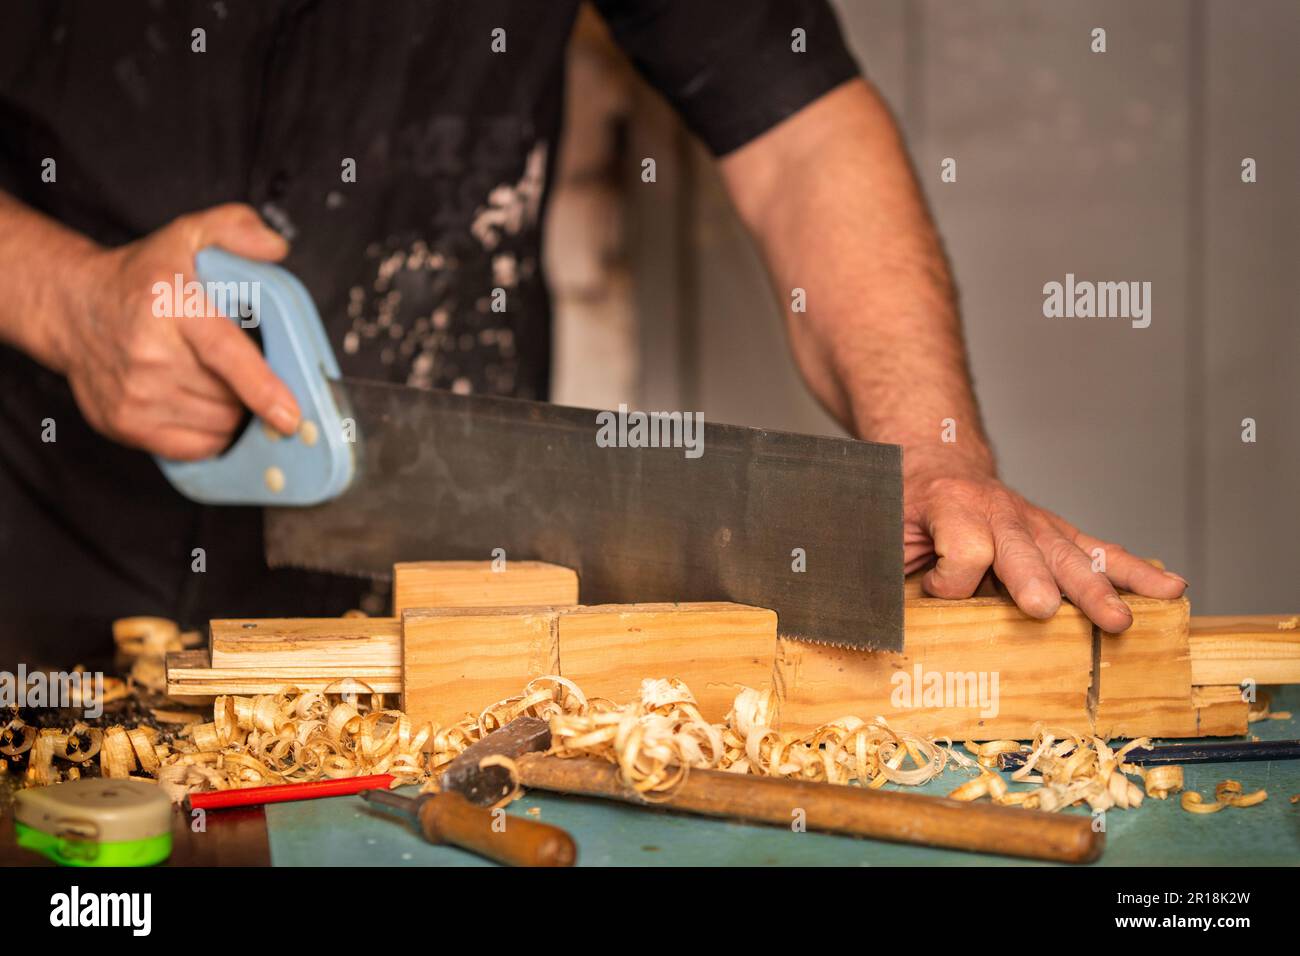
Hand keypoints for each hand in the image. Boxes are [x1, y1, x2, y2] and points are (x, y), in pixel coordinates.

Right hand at [46, 203, 299, 459]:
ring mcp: (132, 394)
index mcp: (170, 305)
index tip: (289, 414)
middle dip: (251, 391)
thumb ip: (235, 229)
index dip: (260, 387)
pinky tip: (205, 406)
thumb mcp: (188, 235)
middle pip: (229, 396)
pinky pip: (194, 448)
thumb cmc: (142, 278)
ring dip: (234, 412)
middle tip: (243, 369)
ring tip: (220, 382)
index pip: (223, 353)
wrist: (74, 308)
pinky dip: (212, 434)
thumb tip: (275, 248)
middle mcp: (148, 354)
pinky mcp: (123, 423)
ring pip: (218, 424)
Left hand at [903, 447, 1187, 631]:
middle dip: (1033, 580)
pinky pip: (1097, 551)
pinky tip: (1170, 589)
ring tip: (1120, 620)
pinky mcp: (1055, 533)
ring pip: (1069, 556)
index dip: (950, 578)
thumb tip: (881, 611)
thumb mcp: (881, 528)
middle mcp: (998, 511)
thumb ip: (884, 562)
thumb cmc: (904, 506)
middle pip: (1021, 550)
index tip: (932, 589)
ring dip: (1095, 589)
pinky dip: (1133, 572)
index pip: (962, 546)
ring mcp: (1033, 523)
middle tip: (1042, 608)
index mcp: (949, 506)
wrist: (934, 461)